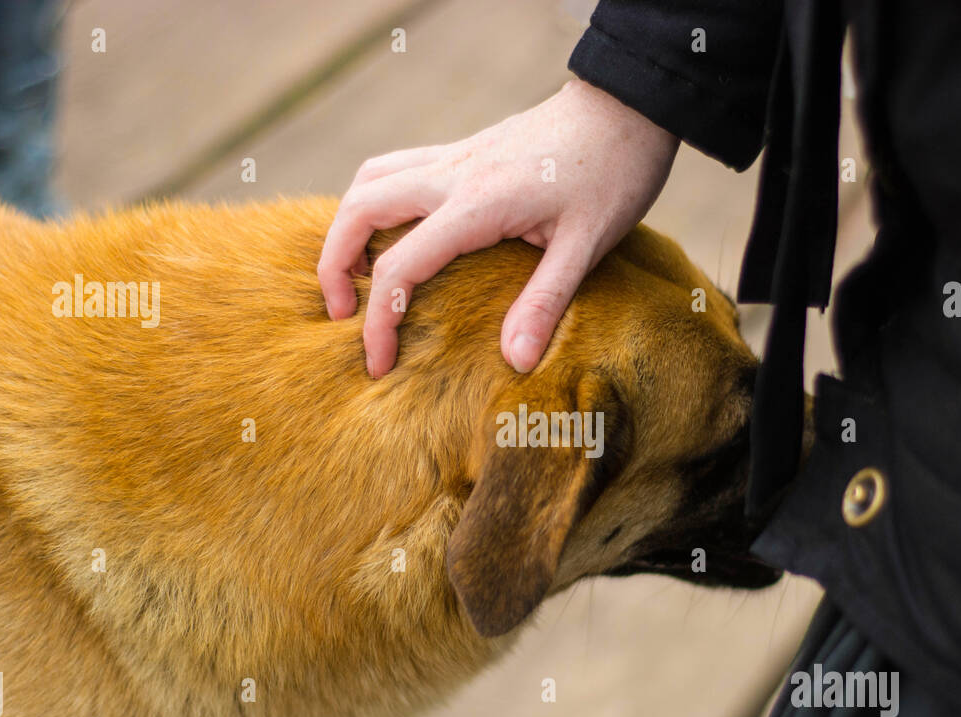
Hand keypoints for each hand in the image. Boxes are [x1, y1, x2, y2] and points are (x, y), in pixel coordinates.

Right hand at [318, 78, 678, 376]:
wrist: (625, 108)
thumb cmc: (614, 175)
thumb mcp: (587, 247)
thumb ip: (545, 303)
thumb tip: (515, 362)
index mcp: (476, 205)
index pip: (400, 269)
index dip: (379, 324)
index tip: (379, 364)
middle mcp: (451, 175)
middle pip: (358, 211)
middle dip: (335, 266)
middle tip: (343, 315)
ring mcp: (453, 157)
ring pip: (369, 181)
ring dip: (348, 227)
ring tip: (356, 274)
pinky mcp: (463, 152)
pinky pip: (395, 169)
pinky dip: (374, 202)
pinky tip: (394, 234)